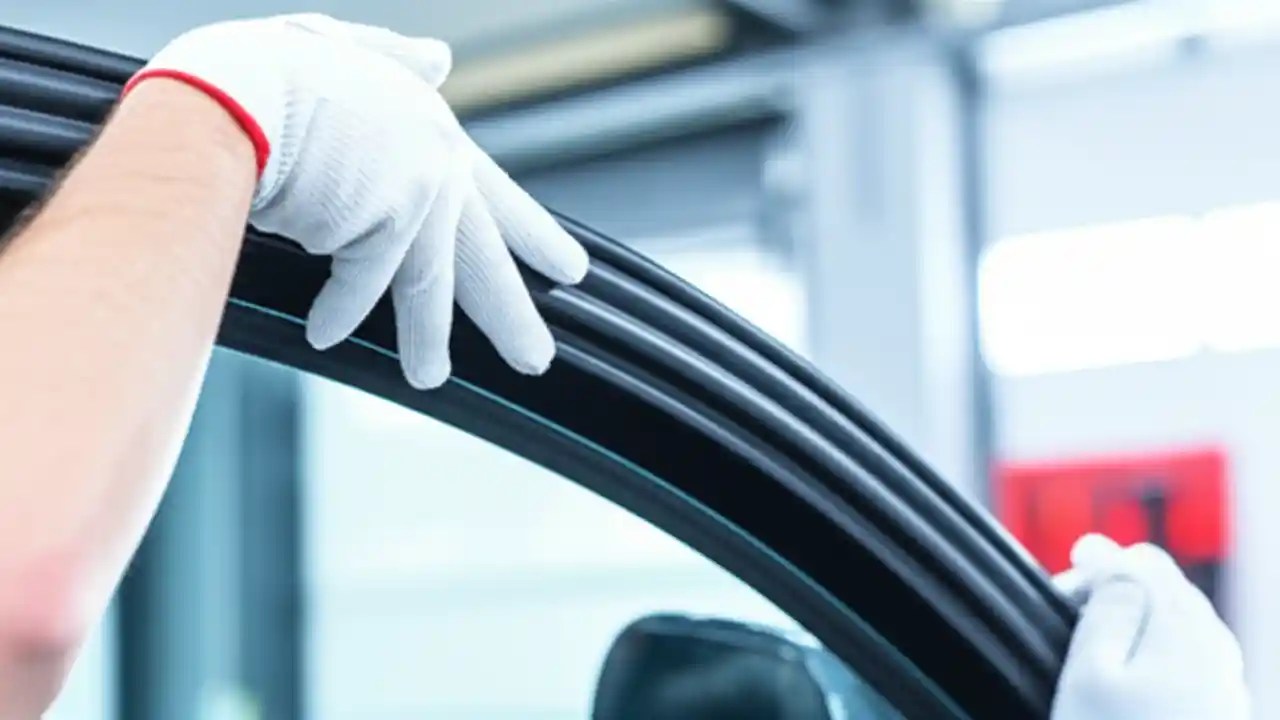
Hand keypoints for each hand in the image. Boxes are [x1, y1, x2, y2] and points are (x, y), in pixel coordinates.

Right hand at [127, 14, 588, 387]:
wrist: (228, 91)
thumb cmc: (264, 71)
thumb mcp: (338, 49)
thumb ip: (393, 61)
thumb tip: (440, 59)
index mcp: (430, 127)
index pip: (495, 194)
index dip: (533, 235)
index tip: (569, 271)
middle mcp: (435, 162)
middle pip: (479, 254)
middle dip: (508, 312)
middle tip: (536, 358)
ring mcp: (415, 194)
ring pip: (428, 285)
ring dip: (428, 339)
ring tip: (430, 377)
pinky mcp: (385, 225)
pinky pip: (360, 289)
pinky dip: (338, 312)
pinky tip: (323, 335)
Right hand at [1051, 535, 1248, 719]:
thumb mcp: (1090, 672)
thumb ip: (1107, 607)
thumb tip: (1120, 563)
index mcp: (1185, 630)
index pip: (1145, 563)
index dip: (1102, 556)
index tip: (1072, 559)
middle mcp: (1217, 649)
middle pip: (1168, 588)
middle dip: (1120, 584)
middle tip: (1073, 601)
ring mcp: (1226, 683)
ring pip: (1182, 621)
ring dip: (1139, 614)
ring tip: (1097, 634)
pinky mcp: (1222, 711)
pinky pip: (1191, 655)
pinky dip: (1157, 646)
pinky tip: (1132, 671)